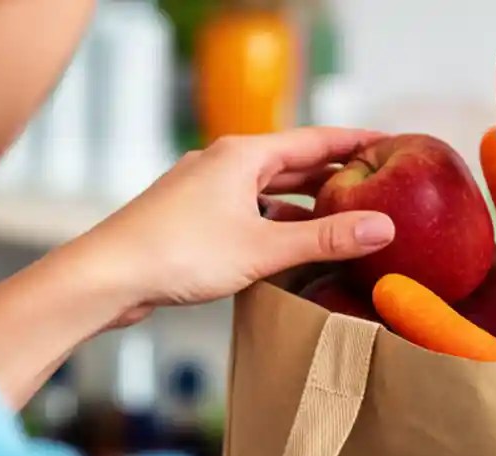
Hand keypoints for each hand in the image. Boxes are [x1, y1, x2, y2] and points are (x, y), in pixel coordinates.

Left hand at [76, 127, 396, 309]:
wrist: (107, 276)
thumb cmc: (178, 254)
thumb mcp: (263, 248)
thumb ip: (324, 239)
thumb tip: (381, 228)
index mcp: (242, 155)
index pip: (313, 139)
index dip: (354, 142)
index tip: (388, 143)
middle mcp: (222, 164)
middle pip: (291, 162)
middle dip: (332, 172)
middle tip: (374, 182)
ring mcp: (204, 190)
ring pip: (267, 189)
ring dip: (303, 201)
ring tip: (341, 214)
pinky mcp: (191, 218)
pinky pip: (246, 211)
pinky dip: (274, 221)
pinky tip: (289, 243)